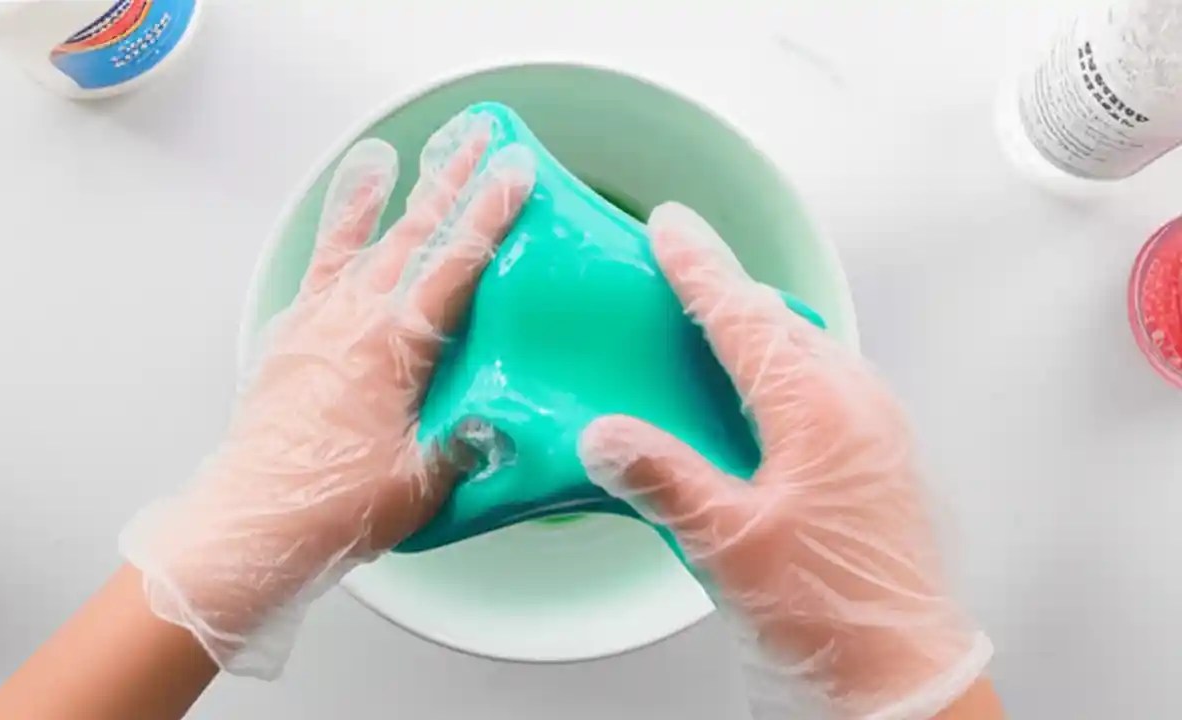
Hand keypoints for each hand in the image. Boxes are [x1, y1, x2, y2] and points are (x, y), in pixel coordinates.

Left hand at [119, 111, 535, 678]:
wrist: (254, 521)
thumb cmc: (333, 504)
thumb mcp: (424, 479)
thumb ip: (467, 440)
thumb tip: (500, 421)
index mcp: (396, 345)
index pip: (455, 263)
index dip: (489, 214)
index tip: (514, 170)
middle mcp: (355, 318)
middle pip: (414, 234)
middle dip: (451, 182)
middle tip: (476, 140)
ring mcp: (319, 321)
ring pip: (368, 242)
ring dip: (398, 198)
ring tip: (413, 154)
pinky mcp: (294, 336)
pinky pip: (322, 268)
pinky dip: (340, 233)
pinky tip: (353, 216)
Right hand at [578, 203, 991, 718]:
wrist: (902, 670)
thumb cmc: (831, 612)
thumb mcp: (729, 544)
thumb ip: (663, 479)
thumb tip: (607, 434)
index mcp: (818, 409)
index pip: (743, 318)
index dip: (698, 268)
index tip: (668, 227)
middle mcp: (856, 404)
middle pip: (778, 323)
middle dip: (725, 290)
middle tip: (679, 266)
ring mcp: (875, 429)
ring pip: (805, 351)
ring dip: (754, 330)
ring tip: (706, 324)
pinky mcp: (879, 457)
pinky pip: (824, 384)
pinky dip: (780, 368)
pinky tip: (753, 396)